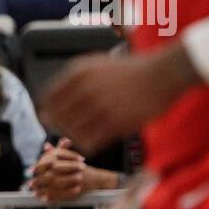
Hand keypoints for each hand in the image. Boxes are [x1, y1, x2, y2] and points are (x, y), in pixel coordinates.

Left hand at [27, 138, 85, 200]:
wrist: (98, 179)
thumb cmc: (81, 167)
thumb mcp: (70, 158)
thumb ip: (58, 151)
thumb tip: (46, 146)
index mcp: (70, 160)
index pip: (52, 161)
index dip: (40, 165)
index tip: (30, 169)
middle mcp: (74, 168)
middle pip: (53, 173)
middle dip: (40, 179)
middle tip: (29, 183)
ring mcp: (76, 179)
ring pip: (56, 185)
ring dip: (43, 190)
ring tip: (34, 192)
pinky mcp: (78, 190)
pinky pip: (62, 194)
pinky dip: (52, 197)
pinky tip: (43, 199)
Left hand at [41, 44, 201, 152]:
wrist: (162, 74)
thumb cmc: (128, 71)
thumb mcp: (94, 64)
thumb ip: (71, 80)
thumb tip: (49, 100)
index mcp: (78, 73)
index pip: (48, 99)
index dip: (46, 111)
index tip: (48, 118)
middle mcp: (86, 89)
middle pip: (56, 117)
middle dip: (57, 126)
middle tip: (63, 130)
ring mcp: (101, 106)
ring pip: (71, 131)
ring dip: (72, 136)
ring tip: (79, 136)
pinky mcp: (116, 123)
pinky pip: (90, 141)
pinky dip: (87, 144)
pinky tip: (91, 142)